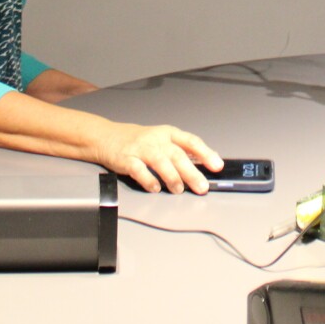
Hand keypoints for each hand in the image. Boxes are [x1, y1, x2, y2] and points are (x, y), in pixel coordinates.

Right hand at [96, 123, 221, 193]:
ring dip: (172, 177)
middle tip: (202, 187)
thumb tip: (209, 160)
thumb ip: (184, 150)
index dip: (205, 153)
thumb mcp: (163, 139)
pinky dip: (148, 180)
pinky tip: (155, 188)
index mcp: (169, 134)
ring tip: (179, 190)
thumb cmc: (141, 141)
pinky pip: (139, 170)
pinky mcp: (127, 159)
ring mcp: (141, 149)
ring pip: (160, 162)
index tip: (217, 165)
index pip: (190, 141)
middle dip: (191, 172)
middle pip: (177, 155)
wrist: (108, 136)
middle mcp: (157, 140)